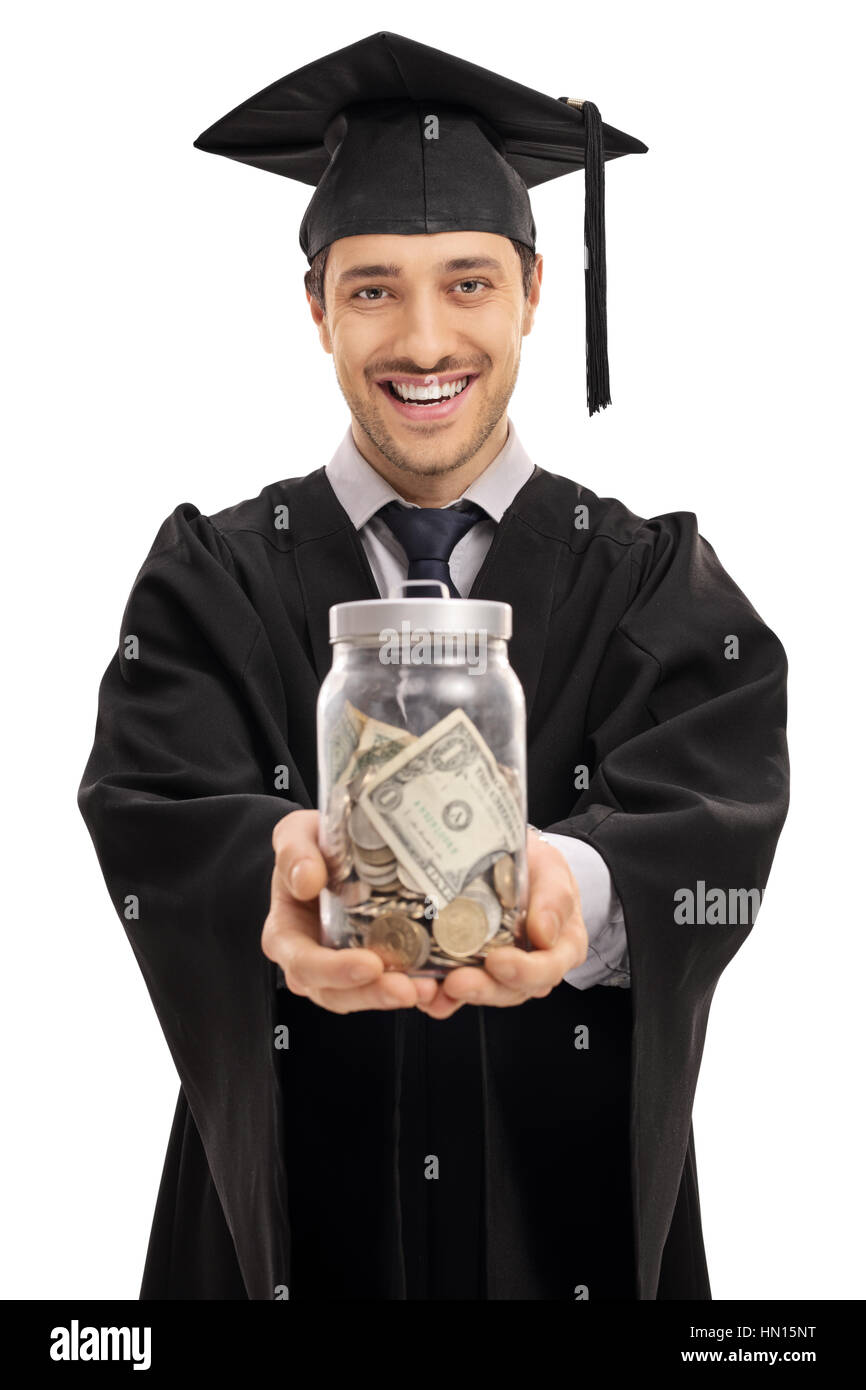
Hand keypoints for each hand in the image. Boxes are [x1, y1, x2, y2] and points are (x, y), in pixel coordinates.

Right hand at [260, 809, 438, 1012]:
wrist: (338, 845)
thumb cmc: (311, 846)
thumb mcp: (296, 836)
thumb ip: (294, 853)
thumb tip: (306, 880)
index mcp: (288, 936)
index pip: (304, 965)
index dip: (334, 971)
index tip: (369, 964)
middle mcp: (314, 961)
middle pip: (338, 993)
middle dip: (373, 994)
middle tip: (407, 988)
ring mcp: (346, 968)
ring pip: (367, 996)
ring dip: (397, 996)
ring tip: (429, 989)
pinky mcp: (378, 967)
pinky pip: (393, 987)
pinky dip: (416, 990)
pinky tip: (440, 985)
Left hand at [415, 827, 588, 1020]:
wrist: (512, 862)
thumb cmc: (538, 871)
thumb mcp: (553, 869)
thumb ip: (554, 897)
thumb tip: (544, 932)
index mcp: (560, 947)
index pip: (547, 969)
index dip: (524, 971)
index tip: (498, 961)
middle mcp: (532, 966)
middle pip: (511, 990)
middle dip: (482, 988)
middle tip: (457, 981)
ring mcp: (499, 973)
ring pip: (482, 994)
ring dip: (455, 995)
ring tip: (432, 988)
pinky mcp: (470, 972)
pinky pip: (455, 993)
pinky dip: (437, 995)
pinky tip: (423, 989)